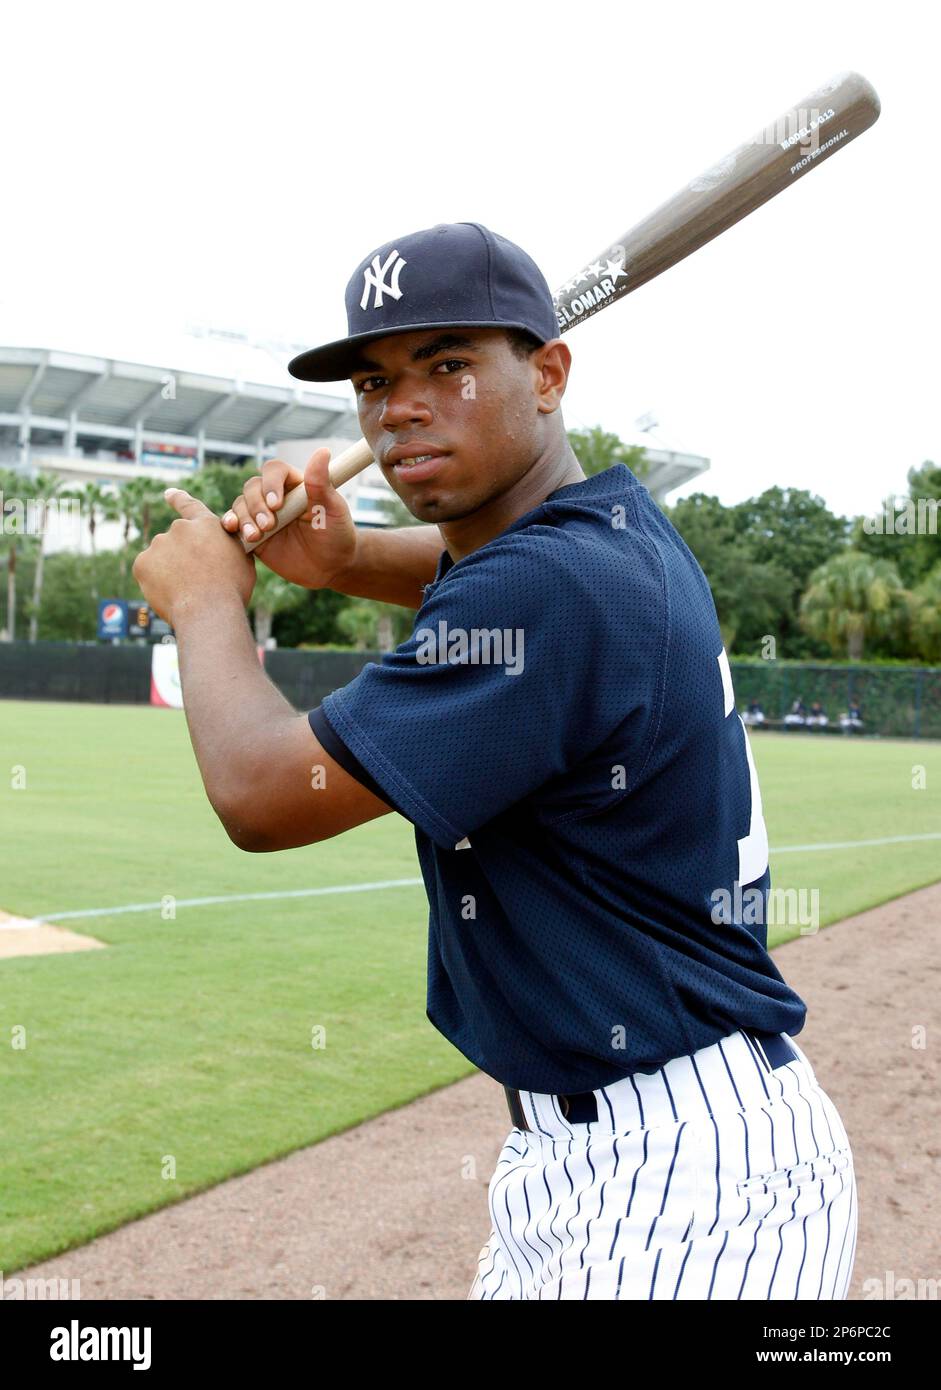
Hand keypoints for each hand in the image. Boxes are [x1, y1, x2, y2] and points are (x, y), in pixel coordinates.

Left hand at [133, 489, 255, 624]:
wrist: (209, 611)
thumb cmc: (231, 590)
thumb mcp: (242, 560)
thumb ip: (226, 546)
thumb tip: (220, 545)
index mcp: (206, 525)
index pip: (189, 506)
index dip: (178, 499)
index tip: (168, 493)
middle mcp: (180, 529)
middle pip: (175, 542)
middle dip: (181, 558)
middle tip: (194, 581)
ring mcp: (159, 544)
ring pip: (161, 558)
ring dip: (169, 571)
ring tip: (186, 592)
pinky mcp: (142, 563)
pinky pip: (147, 572)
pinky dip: (156, 582)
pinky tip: (171, 594)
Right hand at [220, 447, 358, 589]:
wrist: (331, 567)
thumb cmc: (337, 535)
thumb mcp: (332, 509)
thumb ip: (321, 483)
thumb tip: (322, 451)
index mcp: (295, 485)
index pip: (274, 471)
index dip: (271, 484)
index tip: (277, 504)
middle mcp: (275, 496)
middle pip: (252, 487)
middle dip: (256, 505)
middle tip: (269, 525)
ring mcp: (262, 515)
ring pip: (241, 505)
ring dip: (244, 518)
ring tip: (256, 536)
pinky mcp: (254, 535)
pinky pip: (235, 525)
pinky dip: (230, 524)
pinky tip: (234, 529)